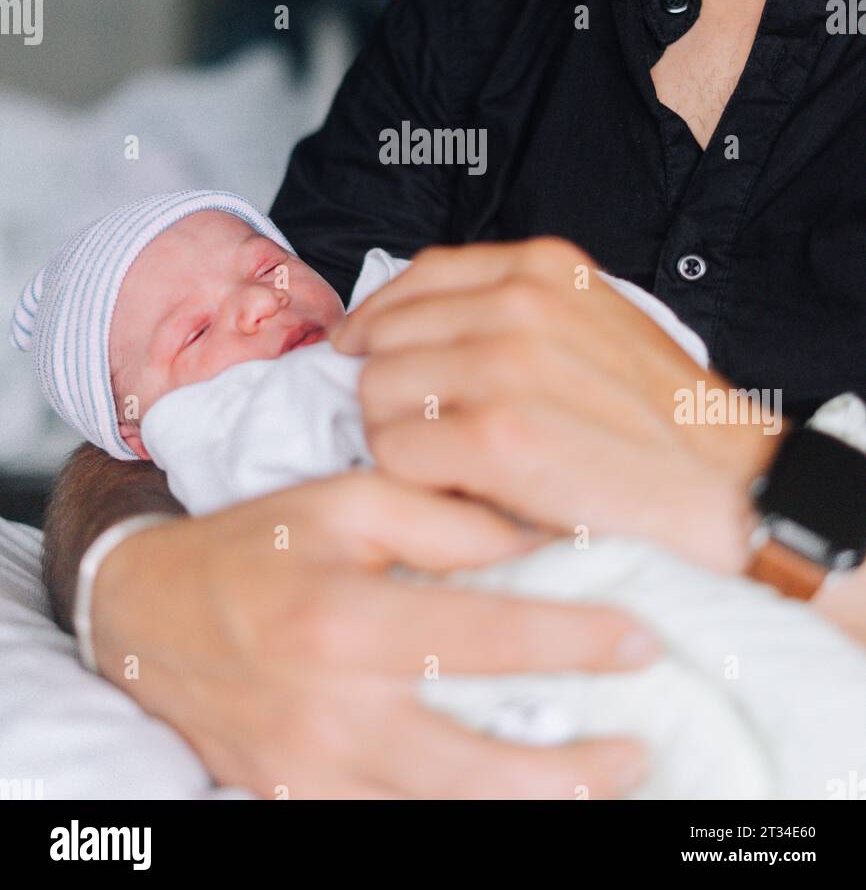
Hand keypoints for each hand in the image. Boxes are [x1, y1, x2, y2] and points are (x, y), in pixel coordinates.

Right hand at [91, 472, 656, 798]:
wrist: (148, 616)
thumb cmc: (258, 545)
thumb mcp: (346, 503)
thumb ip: (444, 518)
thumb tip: (538, 545)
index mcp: (347, 621)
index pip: (488, 640)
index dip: (575, 644)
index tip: (641, 642)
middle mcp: (333, 711)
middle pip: (479, 769)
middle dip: (575, 772)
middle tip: (639, 750)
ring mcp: (314, 773)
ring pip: (446, 814)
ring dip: (534, 805)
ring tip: (598, 783)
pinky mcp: (299, 802)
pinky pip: (394, 821)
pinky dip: (462, 815)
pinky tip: (512, 795)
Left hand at [332, 239, 775, 572]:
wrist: (727, 485)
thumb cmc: (661, 416)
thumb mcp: (593, 320)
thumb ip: (511, 308)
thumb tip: (411, 326)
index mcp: (540, 267)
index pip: (417, 276)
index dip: (380, 318)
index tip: (362, 350)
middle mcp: (516, 304)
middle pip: (386, 338)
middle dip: (392, 387)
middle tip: (428, 428)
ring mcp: (503, 367)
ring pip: (378, 394)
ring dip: (398, 435)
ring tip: (450, 462)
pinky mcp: (494, 438)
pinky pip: (394, 451)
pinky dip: (414, 477)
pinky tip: (457, 489)